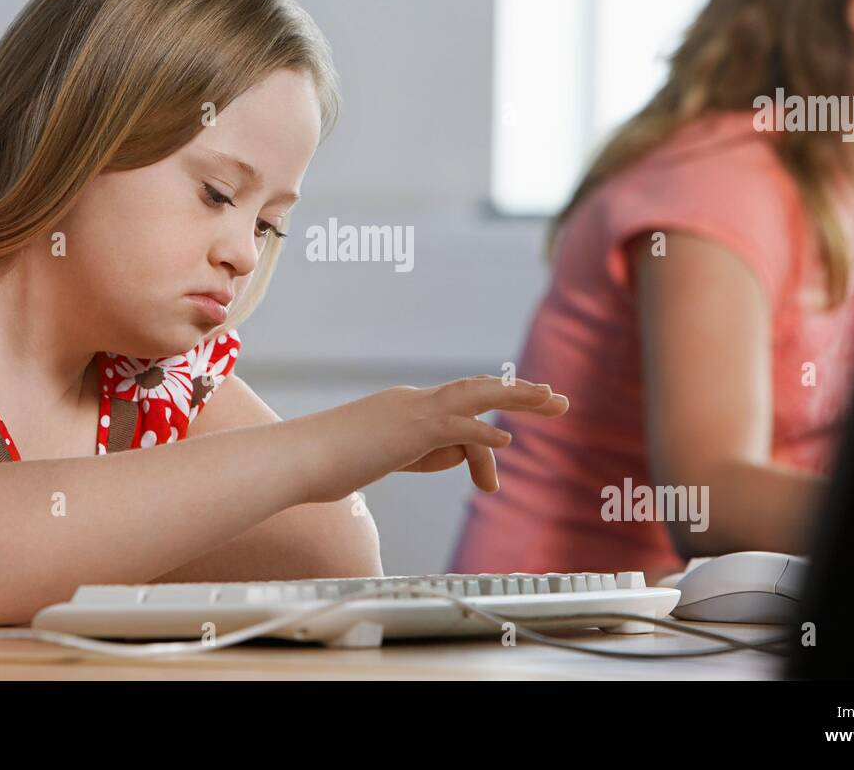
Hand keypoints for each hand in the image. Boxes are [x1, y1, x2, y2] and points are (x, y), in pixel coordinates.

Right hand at [293, 374, 568, 502]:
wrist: (296, 458)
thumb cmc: (326, 463)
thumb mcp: (381, 459)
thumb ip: (418, 455)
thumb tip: (449, 458)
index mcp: (406, 409)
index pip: (458, 414)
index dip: (484, 437)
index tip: (501, 460)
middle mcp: (413, 402)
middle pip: (477, 390)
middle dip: (520, 394)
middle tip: (557, 398)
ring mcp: (411, 412)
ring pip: (475, 397)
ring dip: (518, 398)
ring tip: (552, 401)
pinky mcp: (408, 432)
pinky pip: (455, 428)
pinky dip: (484, 435)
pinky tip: (507, 443)